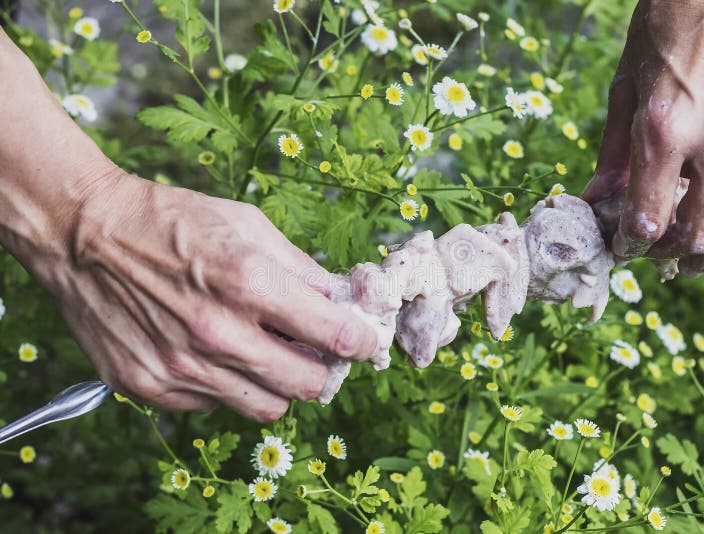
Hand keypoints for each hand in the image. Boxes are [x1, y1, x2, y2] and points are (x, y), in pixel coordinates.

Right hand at [33, 170, 377, 419]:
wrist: (84, 234)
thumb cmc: (169, 221)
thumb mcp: (246, 223)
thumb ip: (300, 267)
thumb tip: (340, 298)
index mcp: (248, 282)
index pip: (334, 335)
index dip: (361, 343)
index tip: (364, 344)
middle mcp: (218, 333)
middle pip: (307, 386)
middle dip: (323, 370)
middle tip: (316, 353)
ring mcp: (181, 367)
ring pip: (266, 407)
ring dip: (278, 385)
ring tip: (265, 355)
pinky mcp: (150, 386)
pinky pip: (214, 406)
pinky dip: (226, 386)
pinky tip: (213, 355)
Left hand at [583, 0, 703, 279]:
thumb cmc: (666, 29)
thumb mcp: (625, 87)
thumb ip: (614, 152)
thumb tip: (597, 199)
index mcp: (666, 130)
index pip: (647, 218)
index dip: (631, 243)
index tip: (624, 246)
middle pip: (697, 234)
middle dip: (670, 254)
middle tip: (656, 251)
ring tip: (693, 257)